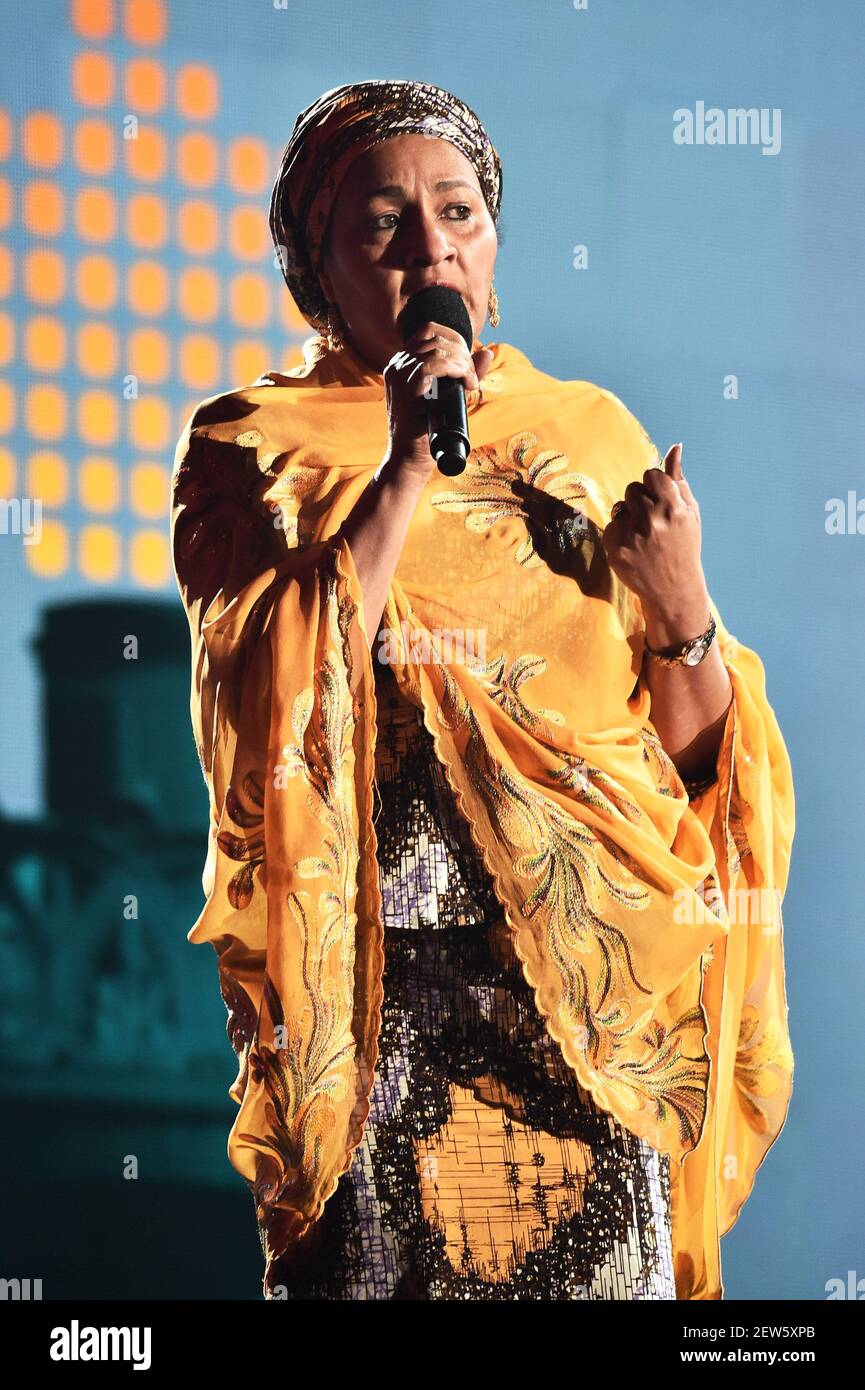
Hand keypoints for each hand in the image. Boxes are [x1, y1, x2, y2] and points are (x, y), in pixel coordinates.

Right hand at [383, 322, 493, 478]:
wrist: (409, 460)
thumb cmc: (427, 432)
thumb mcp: (449, 396)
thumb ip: (465, 373)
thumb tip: (488, 352)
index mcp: (403, 363)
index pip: (429, 330)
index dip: (455, 338)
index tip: (467, 363)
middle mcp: (398, 365)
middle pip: (436, 337)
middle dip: (463, 353)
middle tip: (472, 378)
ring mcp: (400, 376)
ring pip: (438, 349)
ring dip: (462, 363)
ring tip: (470, 383)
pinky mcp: (406, 389)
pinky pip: (434, 364)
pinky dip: (457, 370)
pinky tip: (466, 384)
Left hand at [601, 443, 709, 641]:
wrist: (673, 589)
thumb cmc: (683, 546)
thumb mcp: (689, 513)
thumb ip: (679, 480)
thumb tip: (675, 447)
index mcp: (673, 508)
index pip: (651, 475)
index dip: (654, 487)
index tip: (660, 502)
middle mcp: (652, 519)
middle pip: (633, 488)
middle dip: (641, 501)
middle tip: (653, 523)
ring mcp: (632, 534)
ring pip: (620, 506)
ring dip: (629, 515)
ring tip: (643, 535)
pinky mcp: (615, 547)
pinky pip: (611, 524)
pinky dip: (620, 533)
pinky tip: (634, 547)